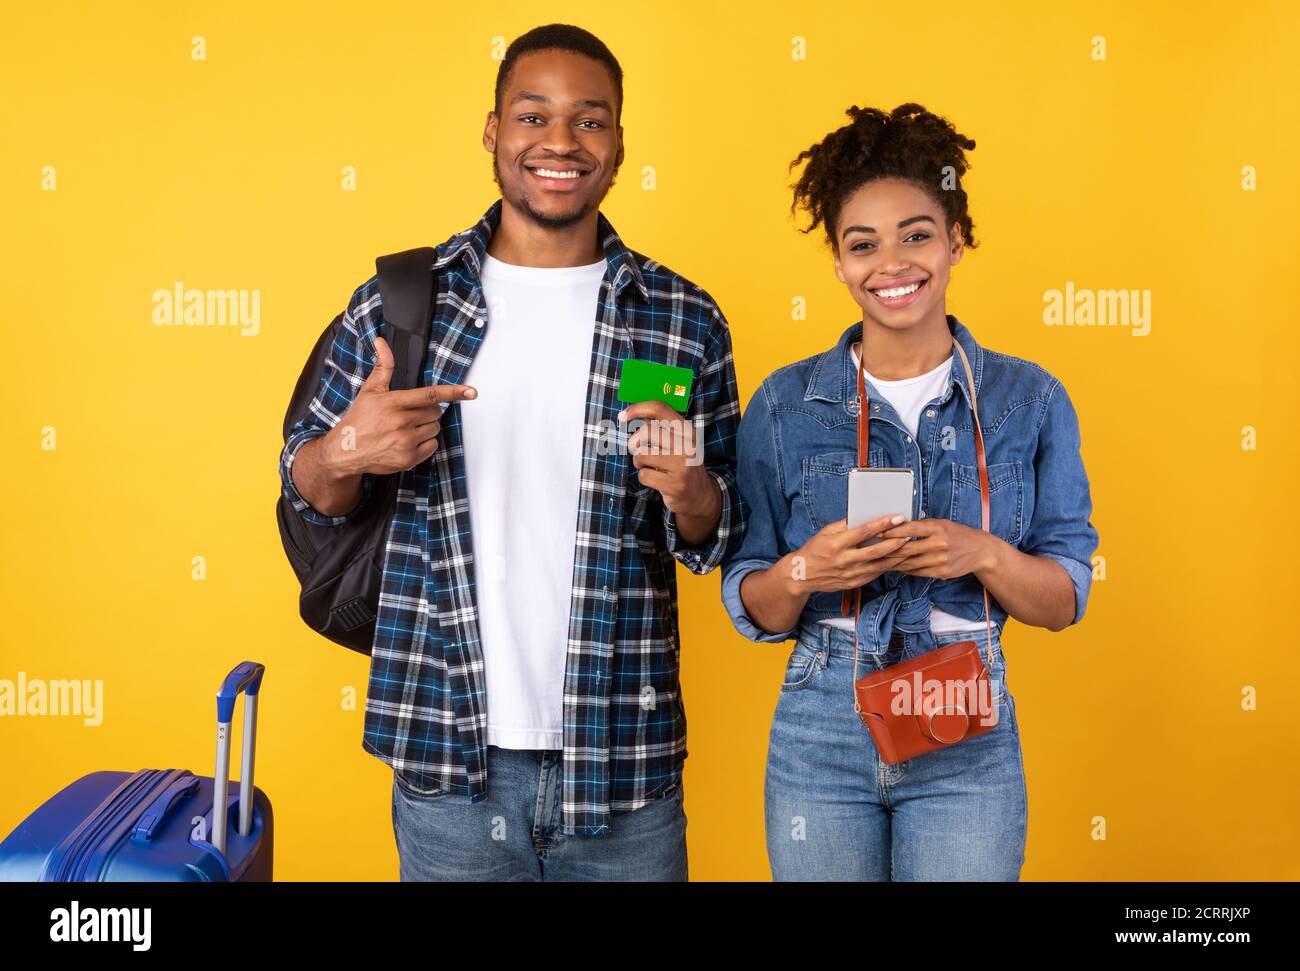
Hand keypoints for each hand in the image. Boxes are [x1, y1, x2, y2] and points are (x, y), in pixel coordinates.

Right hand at [325, 336, 476, 476]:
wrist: (346, 451)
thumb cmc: (359, 419)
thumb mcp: (370, 390)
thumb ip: (384, 366)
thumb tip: (382, 342)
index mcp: (393, 403)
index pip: (429, 395)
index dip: (452, 392)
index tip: (471, 391)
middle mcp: (400, 422)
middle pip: (435, 412)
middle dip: (428, 411)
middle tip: (410, 414)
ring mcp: (405, 442)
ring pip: (435, 429)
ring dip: (427, 427)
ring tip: (406, 428)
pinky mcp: (408, 459)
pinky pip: (432, 446)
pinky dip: (425, 443)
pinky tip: (408, 441)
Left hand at [620, 400, 717, 519]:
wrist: (699, 494)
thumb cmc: (681, 464)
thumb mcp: (678, 442)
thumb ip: (661, 428)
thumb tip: (632, 413)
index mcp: (687, 431)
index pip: (660, 408)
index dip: (638, 409)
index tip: (622, 416)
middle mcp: (687, 445)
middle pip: (646, 431)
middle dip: (635, 443)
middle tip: (637, 450)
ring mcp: (682, 465)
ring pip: (641, 455)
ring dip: (639, 462)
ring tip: (649, 466)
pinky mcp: (674, 484)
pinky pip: (644, 475)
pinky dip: (644, 477)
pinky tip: (656, 479)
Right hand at [784, 515, 912, 593]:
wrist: (802, 575)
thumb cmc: (814, 549)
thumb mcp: (825, 532)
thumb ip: (845, 525)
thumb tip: (865, 516)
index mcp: (836, 544)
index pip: (863, 532)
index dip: (882, 524)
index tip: (897, 517)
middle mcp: (844, 560)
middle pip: (876, 551)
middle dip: (895, 542)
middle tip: (909, 533)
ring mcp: (849, 574)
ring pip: (879, 565)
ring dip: (896, 555)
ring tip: (908, 545)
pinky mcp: (853, 584)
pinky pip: (874, 574)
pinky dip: (887, 565)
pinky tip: (896, 558)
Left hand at [876, 516, 995, 579]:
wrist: (980, 551)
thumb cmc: (957, 533)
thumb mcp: (942, 524)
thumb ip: (922, 526)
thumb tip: (897, 526)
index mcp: (937, 528)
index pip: (910, 529)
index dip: (892, 531)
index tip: (876, 531)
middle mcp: (939, 544)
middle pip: (906, 549)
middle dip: (887, 550)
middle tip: (870, 549)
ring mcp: (940, 560)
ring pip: (909, 563)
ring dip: (892, 562)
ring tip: (877, 560)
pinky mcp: (941, 573)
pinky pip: (917, 572)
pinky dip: (904, 569)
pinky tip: (893, 567)